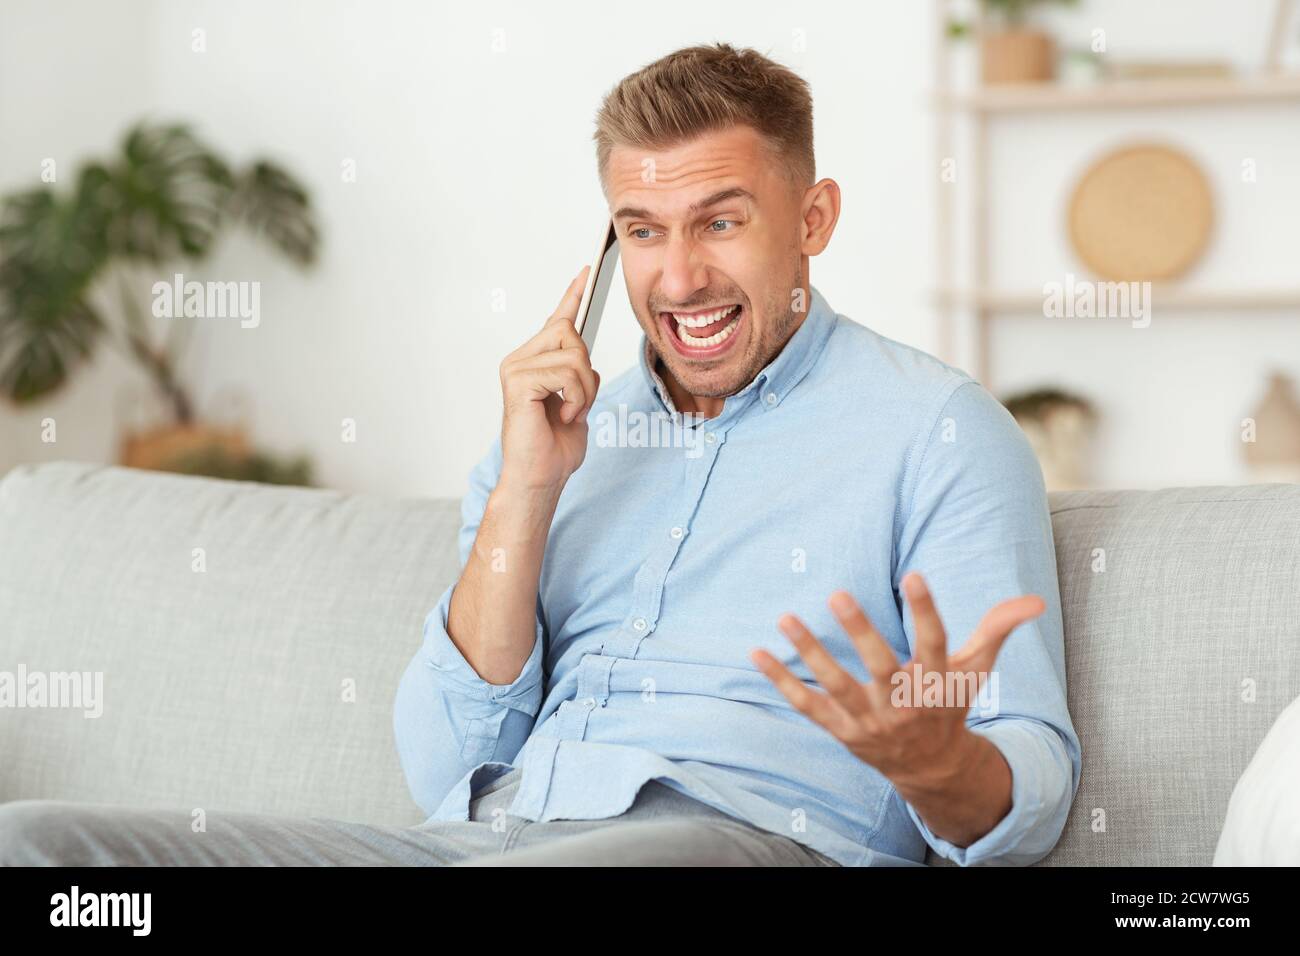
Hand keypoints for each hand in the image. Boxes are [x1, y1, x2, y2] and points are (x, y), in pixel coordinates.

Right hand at [498, 267, 601, 494]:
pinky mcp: (517, 381)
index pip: (556, 321)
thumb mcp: (578, 402)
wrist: (540, 478)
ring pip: (573, 353)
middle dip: (586, 368)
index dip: (572, 296)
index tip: (587, 270)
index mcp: (534, 362)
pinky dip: (575, 396)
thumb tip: (587, 359)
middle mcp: (520, 359)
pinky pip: (565, 371)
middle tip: (577, 401)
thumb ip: (580, 376)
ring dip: (583, 388)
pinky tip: (562, 414)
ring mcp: (515, 368)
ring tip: (569, 411)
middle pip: (569, 332)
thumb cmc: (555, 448)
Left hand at [750, 571, 1044, 788]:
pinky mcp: (842, 729)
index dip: (927, 609)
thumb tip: (1034, 600)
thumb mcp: (976, 669)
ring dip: (809, 653)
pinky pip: (807, 705)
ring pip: (836, 685)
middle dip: (860, 632)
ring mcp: (869, 720)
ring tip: (786, 617)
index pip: (934, 643)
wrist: (931, 768)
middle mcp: (903, 705)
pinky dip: (781, 682)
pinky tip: (757, 653)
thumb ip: (998, 629)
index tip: (914, 574)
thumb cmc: (950, 704)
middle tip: (838, 593)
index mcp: (937, 684)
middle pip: (880, 667)